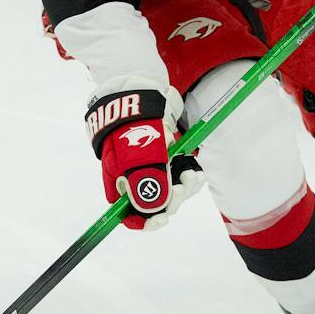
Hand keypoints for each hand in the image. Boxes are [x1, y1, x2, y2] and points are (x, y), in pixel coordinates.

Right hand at [85, 78, 202, 229]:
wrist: (141, 92)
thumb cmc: (134, 125)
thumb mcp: (137, 158)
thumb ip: (147, 186)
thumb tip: (156, 211)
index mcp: (119, 182)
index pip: (128, 214)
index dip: (144, 221)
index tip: (162, 219)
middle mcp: (134, 178)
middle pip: (154, 205)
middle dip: (171, 199)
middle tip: (182, 186)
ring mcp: (151, 167)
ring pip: (170, 191)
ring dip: (184, 188)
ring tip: (191, 174)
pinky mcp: (166, 157)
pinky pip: (180, 177)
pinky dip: (189, 176)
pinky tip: (194, 168)